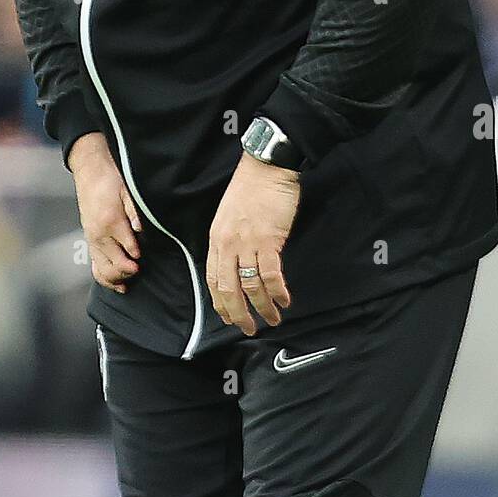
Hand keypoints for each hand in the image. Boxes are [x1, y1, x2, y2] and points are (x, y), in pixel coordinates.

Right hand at [68, 131, 141, 293]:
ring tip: (130, 279)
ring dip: (117, 277)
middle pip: (113, 263)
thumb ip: (134, 211)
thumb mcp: (127, 189)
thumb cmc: (110, 179)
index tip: (143, 257)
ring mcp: (92, 239)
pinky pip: (95, 266)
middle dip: (127, 270)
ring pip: (103, 269)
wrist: (90, 170)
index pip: (127, 246)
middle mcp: (99, 234)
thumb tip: (141, 228)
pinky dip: (105, 278)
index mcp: (110, 221)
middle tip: (140, 270)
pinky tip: (118, 283)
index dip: (136, 255)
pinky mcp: (90, 240)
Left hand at [206, 152, 299, 335]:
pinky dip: (277, 292)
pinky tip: (284, 300)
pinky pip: (271, 275)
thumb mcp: (228, 215)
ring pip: (251, 286)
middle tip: (249, 329)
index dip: (221, 303)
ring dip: (263, 307)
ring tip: (273, 319)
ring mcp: (247, 243)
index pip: (213, 279)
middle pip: (229, 289)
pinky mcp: (269, 240)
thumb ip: (228, 241)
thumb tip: (235, 265)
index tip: (228, 318)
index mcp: (216, 238)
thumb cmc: (250, 189)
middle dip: (239, 314)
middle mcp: (228, 244)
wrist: (267, 167)